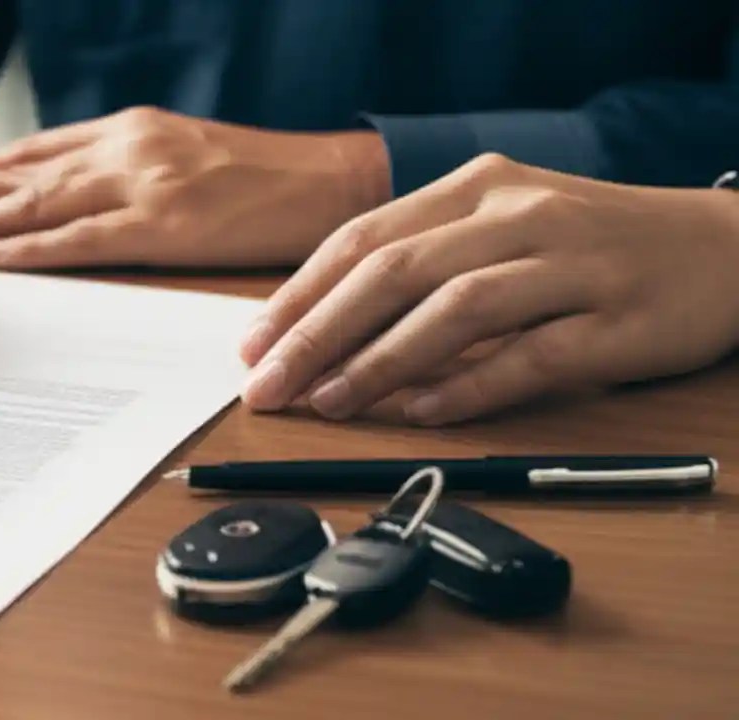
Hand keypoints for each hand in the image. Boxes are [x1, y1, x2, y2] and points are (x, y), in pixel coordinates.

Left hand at [0, 107, 389, 268]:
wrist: (327, 183)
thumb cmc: (262, 177)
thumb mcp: (185, 154)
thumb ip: (129, 166)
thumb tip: (75, 192)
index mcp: (132, 130)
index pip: (36, 151)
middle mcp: (127, 149)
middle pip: (23, 173)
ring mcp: (143, 185)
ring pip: (38, 203)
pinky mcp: (162, 226)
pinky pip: (79, 240)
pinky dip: (28, 249)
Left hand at [239, 153, 738, 425]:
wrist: (720, 249)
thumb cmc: (588, 245)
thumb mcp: (500, 227)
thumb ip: (421, 262)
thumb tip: (324, 331)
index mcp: (476, 188)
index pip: (363, 239)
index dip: (299, 296)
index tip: (252, 346)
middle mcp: (518, 215)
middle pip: (394, 271)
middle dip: (318, 333)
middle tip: (267, 386)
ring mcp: (571, 265)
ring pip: (456, 309)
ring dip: (380, 360)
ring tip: (328, 402)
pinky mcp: (616, 321)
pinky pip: (529, 357)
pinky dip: (467, 387)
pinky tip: (419, 412)